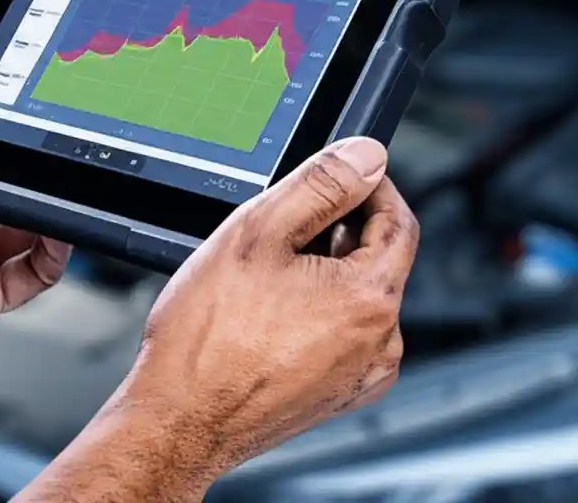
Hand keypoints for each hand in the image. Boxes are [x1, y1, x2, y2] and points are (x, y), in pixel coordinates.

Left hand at [0, 76, 70, 353]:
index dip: (0, 149)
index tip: (22, 126)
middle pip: (7, 199)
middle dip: (30, 177)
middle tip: (48, 154)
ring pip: (29, 236)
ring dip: (49, 210)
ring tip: (62, 184)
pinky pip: (32, 277)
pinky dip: (55, 251)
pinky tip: (59, 224)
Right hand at [122, 138, 415, 476]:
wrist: (179, 421)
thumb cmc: (207, 339)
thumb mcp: (259, 233)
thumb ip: (321, 185)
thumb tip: (366, 157)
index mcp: (371, 299)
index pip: (398, 219)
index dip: (369, 186)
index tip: (339, 175)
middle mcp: (381, 343)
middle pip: (376, 259)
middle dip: (336, 232)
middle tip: (281, 226)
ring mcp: (361, 375)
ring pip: (356, 298)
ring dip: (322, 273)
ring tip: (263, 278)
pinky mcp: (338, 394)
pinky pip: (341, 335)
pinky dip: (315, 313)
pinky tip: (267, 314)